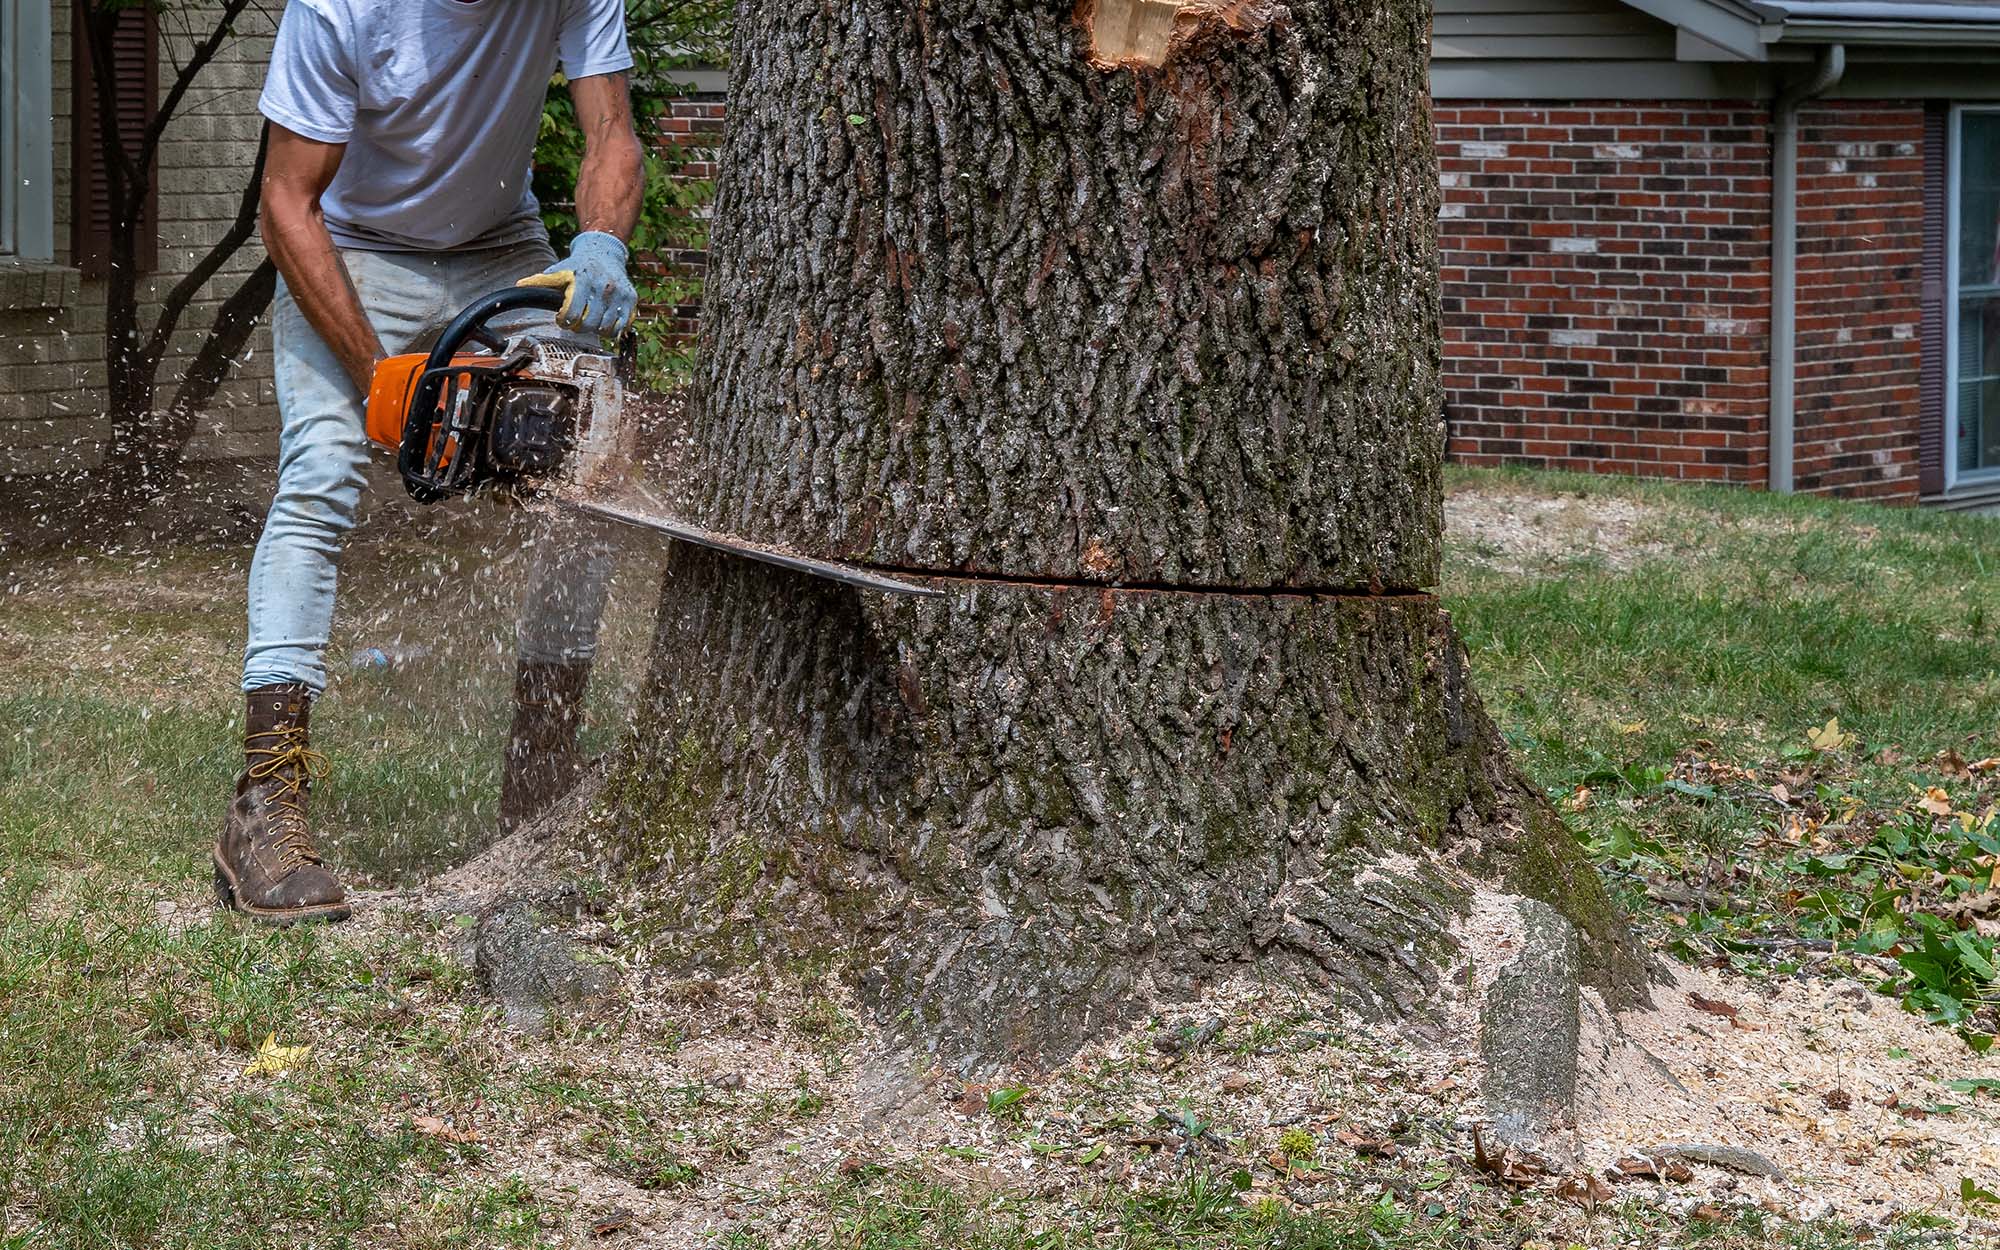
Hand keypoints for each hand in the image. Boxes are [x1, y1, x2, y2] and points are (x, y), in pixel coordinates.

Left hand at [517, 231, 636, 338]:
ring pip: (606, 329)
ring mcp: (619, 294)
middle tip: (576, 322)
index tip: (563, 319)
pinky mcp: (631, 299)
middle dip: (579, 327)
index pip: (572, 314)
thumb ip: (541, 281)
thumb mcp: (559, 270)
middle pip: (589, 325)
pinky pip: (621, 327)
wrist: (605, 252)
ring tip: (590, 320)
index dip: (564, 321)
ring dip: (595, 329)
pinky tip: (604, 320)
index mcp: (583, 280)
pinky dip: (612, 329)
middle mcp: (604, 287)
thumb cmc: (579, 265)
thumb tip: (519, 286)